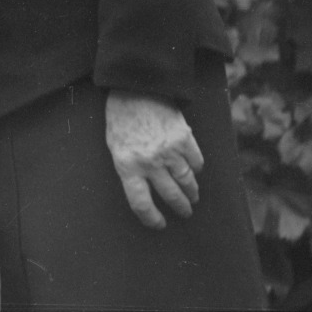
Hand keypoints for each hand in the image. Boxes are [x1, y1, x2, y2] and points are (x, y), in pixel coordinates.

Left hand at [105, 90, 204, 229]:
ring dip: (192, 192)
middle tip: (185, 212)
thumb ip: (129, 168)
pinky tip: (195, 170)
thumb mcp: (115, 145)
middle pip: (170, 195)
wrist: (136, 87)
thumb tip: (144, 190)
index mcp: (127, 165)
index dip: (151, 218)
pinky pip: (196, 161)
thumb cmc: (121, 117)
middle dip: (180, 208)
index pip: (140, 203)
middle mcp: (149, 162)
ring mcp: (169, 151)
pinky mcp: (184, 138)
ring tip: (193, 197)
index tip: (160, 224)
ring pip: (187, 181)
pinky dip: (197, 168)